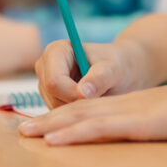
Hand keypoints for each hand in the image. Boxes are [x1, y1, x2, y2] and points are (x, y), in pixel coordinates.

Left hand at [18, 82, 166, 145]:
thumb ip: (153, 127)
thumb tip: (148, 136)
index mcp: (129, 106)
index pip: (90, 109)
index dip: (64, 116)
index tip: (43, 125)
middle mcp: (122, 106)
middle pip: (77, 111)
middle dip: (48, 120)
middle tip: (22, 129)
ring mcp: (126, 113)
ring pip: (80, 118)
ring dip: (51, 126)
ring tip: (27, 133)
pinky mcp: (133, 124)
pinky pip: (96, 129)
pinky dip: (72, 134)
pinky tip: (55, 140)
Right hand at [35, 39, 153, 108]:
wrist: (121, 70)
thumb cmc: (117, 65)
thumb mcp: (113, 69)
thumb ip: (99, 78)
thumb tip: (82, 93)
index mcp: (56, 51)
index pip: (54, 82)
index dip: (74, 95)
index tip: (97, 96)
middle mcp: (45, 66)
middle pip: (53, 97)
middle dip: (77, 103)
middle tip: (101, 98)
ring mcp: (44, 83)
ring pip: (55, 109)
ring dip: (78, 110)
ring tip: (98, 97)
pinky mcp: (50, 98)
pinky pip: (59, 116)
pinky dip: (77, 114)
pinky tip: (92, 103)